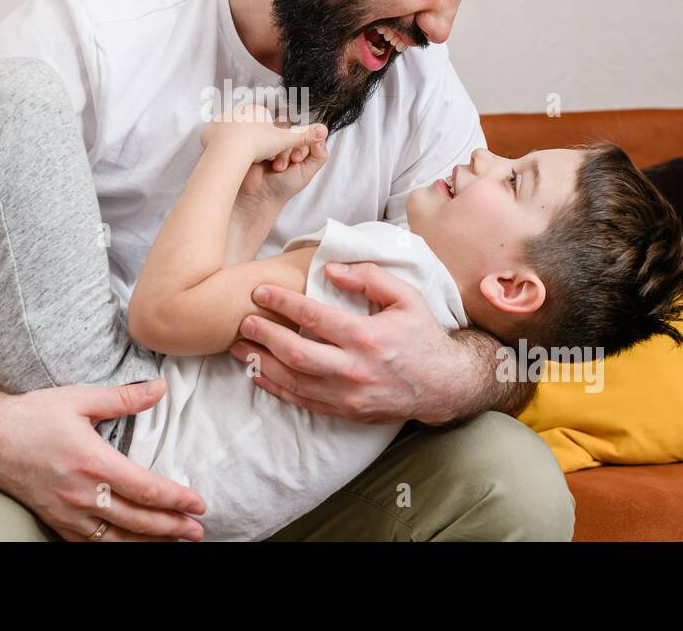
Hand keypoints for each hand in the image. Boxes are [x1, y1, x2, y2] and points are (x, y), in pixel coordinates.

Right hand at [0, 380, 206, 541]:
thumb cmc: (32, 415)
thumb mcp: (79, 398)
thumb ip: (124, 397)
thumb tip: (161, 388)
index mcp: (94, 463)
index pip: (147, 489)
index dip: (177, 500)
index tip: (199, 504)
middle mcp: (83, 494)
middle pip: (138, 520)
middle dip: (172, 528)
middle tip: (198, 530)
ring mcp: (68, 513)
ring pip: (118, 539)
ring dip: (150, 543)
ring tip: (175, 542)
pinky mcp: (55, 521)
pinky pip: (91, 544)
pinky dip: (117, 548)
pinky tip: (132, 545)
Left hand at [201, 104, 326, 166]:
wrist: (230, 148)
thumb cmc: (258, 144)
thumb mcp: (283, 142)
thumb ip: (303, 137)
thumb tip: (325, 129)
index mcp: (256, 111)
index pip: (266, 127)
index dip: (269, 141)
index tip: (268, 153)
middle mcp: (239, 111)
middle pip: (248, 130)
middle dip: (251, 142)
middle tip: (253, 158)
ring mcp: (221, 120)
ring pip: (231, 135)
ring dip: (235, 145)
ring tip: (238, 160)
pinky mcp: (208, 130)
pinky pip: (214, 140)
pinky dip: (218, 149)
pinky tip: (224, 158)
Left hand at [230, 262, 481, 425]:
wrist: (443, 385)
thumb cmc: (422, 335)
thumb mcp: (406, 297)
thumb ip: (369, 278)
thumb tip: (330, 270)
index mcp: (366, 336)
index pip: (313, 317)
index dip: (282, 303)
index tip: (260, 292)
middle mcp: (353, 369)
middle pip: (295, 352)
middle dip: (264, 335)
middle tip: (243, 320)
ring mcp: (347, 395)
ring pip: (293, 380)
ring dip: (261, 362)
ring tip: (238, 346)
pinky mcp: (344, 412)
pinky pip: (301, 401)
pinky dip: (275, 388)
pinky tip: (257, 374)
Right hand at [234, 128, 329, 212]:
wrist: (259, 196)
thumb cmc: (283, 187)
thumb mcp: (307, 172)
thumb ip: (319, 154)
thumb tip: (323, 132)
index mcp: (300, 148)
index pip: (307, 133)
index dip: (303, 144)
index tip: (297, 160)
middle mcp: (287, 143)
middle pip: (293, 131)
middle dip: (290, 150)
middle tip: (286, 165)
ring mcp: (272, 141)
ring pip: (280, 133)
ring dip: (279, 150)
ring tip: (276, 167)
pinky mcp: (258, 142)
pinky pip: (264, 134)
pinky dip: (267, 147)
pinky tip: (265, 160)